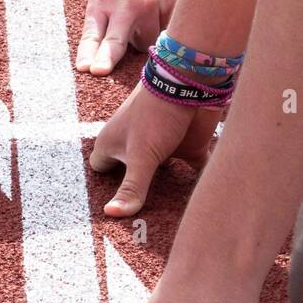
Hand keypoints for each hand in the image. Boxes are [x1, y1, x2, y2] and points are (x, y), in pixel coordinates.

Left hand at [76, 0, 184, 73]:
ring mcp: (152, 6)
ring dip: (145, 39)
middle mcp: (127, 5)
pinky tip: (160, 11)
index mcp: (104, 0)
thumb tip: (109, 55)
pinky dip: (163, 29)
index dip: (91, 53)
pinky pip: (167, 31)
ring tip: (143, 16)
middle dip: (108, 59)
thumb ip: (106, 18)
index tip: (88, 69)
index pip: (94, 34)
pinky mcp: (173, 4)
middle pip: (119, 44)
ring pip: (148, 43)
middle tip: (100, 71)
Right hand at [89, 82, 220, 216]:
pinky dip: (199, 181)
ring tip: (165, 217)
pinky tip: (201, 199)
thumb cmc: (154, 115)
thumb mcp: (140, 157)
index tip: (109, 205)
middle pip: (129, 173)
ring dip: (164, 189)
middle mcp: (136, 146)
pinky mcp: (187, 145)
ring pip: (161, 173)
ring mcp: (161, 146)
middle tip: (137, 222)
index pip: (101, 168)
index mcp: (114, 145)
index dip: (103, 185)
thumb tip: (112, 215)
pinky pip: (193, 167)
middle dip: (133, 191)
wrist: (190, 81)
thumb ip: (131, 188)